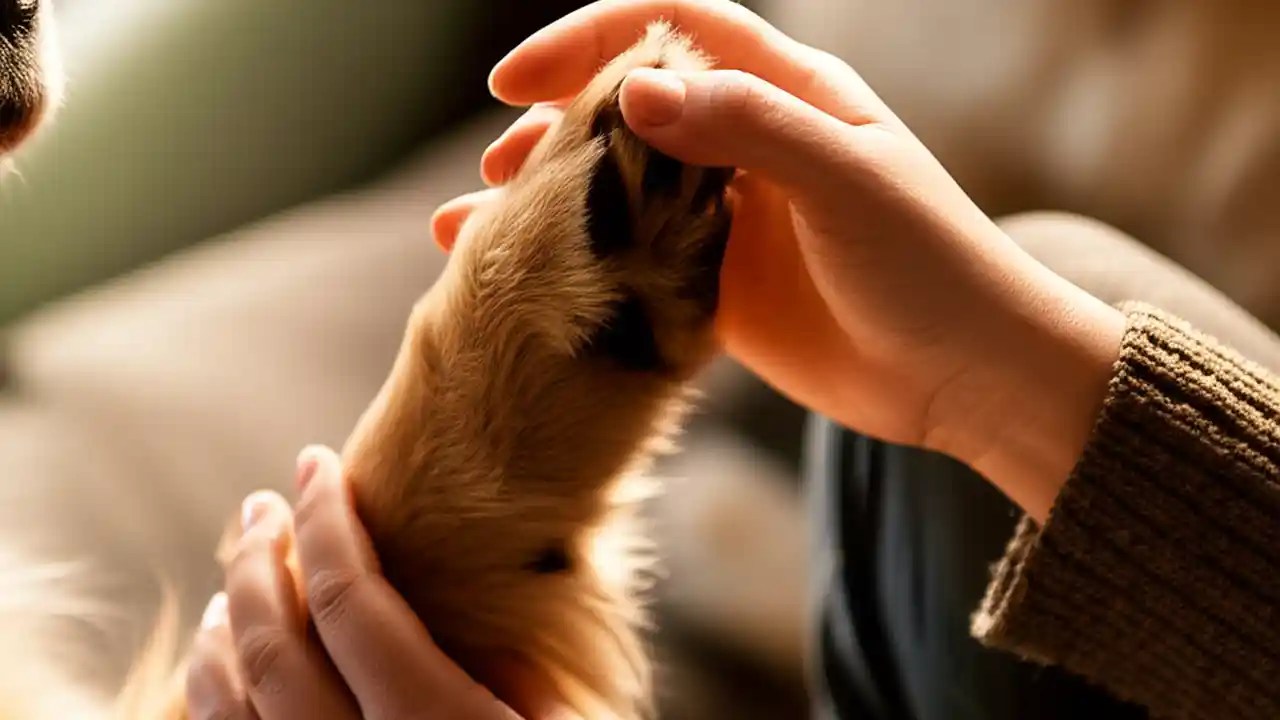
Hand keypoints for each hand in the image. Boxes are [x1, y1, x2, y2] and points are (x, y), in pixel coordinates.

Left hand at [184, 446, 576, 719]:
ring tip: (235, 574)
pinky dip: (208, 700)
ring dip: (223, 624)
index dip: (327, 521)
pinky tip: (217, 665)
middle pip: (273, 641)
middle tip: (264, 502)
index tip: (318, 464)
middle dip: (259, 556)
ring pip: (228, 704)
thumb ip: (523, 683)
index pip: (348, 599)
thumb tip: (477, 614)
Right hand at [433, 0, 1124, 519]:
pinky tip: (526, 285)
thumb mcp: (846, 180)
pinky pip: (634, 265)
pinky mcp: (721, 290)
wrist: (968, 375)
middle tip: (498, 168)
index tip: (515, 81)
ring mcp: (731, 221)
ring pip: (621, 192)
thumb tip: (634, 93)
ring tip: (474, 229)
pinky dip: (579, 266)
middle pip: (631, 111)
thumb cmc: (931, 264)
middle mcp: (752, 147)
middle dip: (555, 127)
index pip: (675, 34)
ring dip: (551, 202)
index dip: (592, 42)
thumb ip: (746, 128)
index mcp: (789, 94)